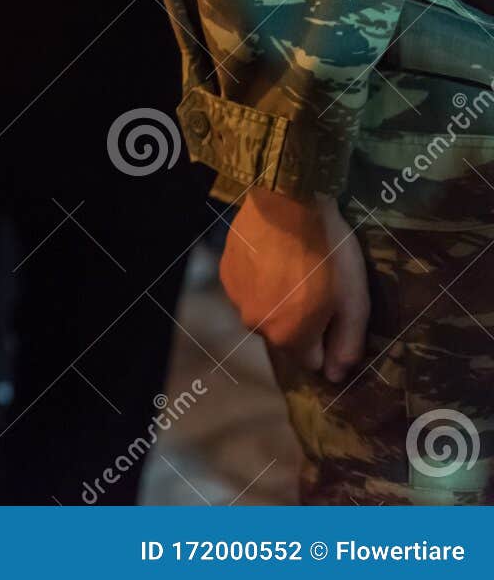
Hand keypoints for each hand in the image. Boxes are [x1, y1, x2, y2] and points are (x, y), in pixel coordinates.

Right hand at [220, 186, 369, 382]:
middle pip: (286, 336)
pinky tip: (273, 257)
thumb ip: (347, 344)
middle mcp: (256, 326)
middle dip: (302, 320)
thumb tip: (336, 376)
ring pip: (265, 312)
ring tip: (293, 268)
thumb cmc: (329, 253)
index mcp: (289, 337)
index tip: (336, 311)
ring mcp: (236, 299)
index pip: (313, 361)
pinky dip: (260, 280)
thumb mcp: (354, 301)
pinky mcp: (226, 273)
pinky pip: (247, 289)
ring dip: (279, 300)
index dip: (328, 338)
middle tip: (318, 286)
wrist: (287, 203)